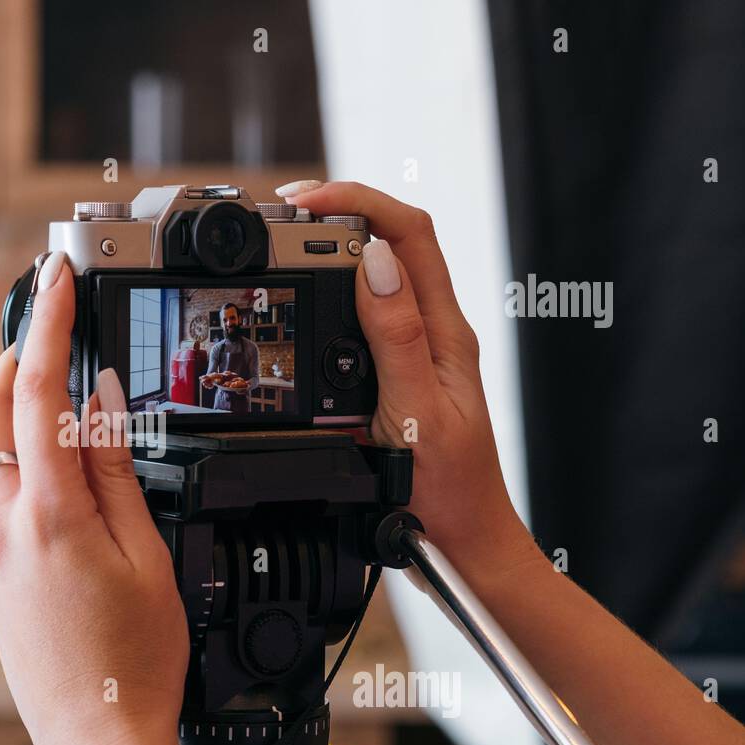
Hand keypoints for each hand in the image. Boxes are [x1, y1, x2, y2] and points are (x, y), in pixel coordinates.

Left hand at [0, 250, 206, 744]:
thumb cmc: (135, 660)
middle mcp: (4, 527)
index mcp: (50, 515)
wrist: (97, 739)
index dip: (48, 323)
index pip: (38, 391)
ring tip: (64, 397)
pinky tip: (59, 470)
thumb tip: (99, 402)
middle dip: (15, 354)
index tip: (57, 277)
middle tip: (54, 329)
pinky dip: (17, 457)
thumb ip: (115, 472)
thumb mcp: (147, 556)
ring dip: (14, 407)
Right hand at [280, 180, 543, 586]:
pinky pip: (363, 319)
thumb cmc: (450, 491)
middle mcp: (432, 332)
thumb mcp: (416, 414)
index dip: (358, 201)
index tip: (306, 202)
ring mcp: (415, 352)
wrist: (461, 542)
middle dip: (338, 213)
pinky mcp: (396, 374)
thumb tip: (374, 263)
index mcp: (444, 332)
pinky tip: (304, 309)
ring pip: (376, 276)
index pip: (408, 235)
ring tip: (286, 246)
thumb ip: (396, 339)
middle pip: (391, 241)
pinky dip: (330, 298)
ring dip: (331, 250)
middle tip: (283, 216)